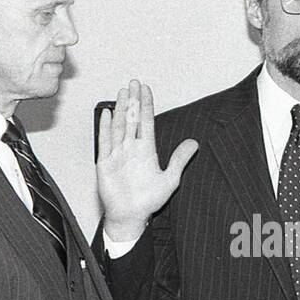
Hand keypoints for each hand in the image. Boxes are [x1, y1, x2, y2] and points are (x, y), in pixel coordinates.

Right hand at [97, 80, 198, 241]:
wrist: (130, 216)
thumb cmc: (148, 201)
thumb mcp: (170, 180)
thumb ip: (180, 160)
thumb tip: (195, 143)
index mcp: (146, 151)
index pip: (146, 122)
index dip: (146, 105)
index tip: (146, 90)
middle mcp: (131, 149)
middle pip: (131, 119)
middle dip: (133, 100)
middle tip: (134, 83)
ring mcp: (117, 154)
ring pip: (118, 126)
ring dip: (120, 109)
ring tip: (122, 92)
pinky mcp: (104, 162)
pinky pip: (104, 141)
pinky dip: (104, 127)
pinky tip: (106, 113)